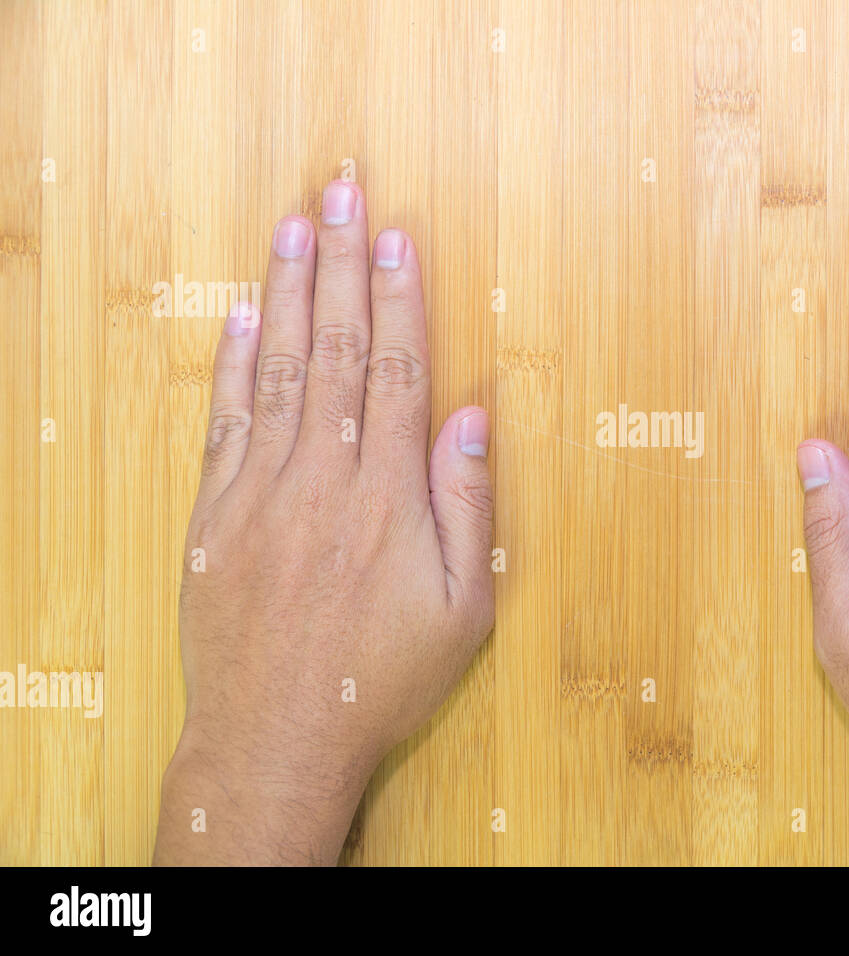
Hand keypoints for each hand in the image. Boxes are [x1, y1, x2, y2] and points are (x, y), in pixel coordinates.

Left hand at [155, 182, 493, 864]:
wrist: (277, 735)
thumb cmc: (382, 677)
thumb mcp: (463, 606)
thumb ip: (467, 505)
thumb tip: (474, 418)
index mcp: (387, 494)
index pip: (394, 368)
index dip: (397, 297)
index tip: (396, 236)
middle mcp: (321, 475)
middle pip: (333, 348)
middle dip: (341, 263)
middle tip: (343, 192)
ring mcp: (261, 490)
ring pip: (276, 368)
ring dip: (286, 292)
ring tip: (294, 226)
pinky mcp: (216, 513)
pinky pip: (224, 420)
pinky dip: (232, 363)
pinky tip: (241, 315)